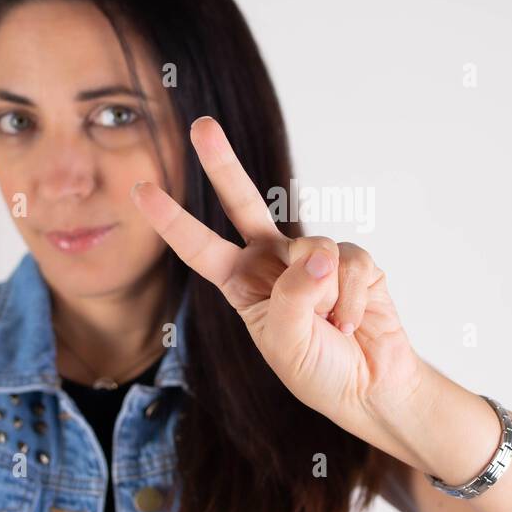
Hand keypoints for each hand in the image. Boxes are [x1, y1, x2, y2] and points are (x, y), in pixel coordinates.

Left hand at [129, 115, 427, 446]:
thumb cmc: (318, 371)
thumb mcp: (287, 344)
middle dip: (222, 163)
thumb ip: (294, 297)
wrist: (370, 385)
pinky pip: (350, 265)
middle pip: (243, 202)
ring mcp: (312, 256)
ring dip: (327, 296)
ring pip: (313, 248)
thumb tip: (318, 254)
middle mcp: (273, 261)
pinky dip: (354, 301)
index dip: (172, 220)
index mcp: (241, 283)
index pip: (200, 247)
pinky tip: (354, 323)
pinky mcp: (351, 258)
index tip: (140, 190)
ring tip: (333, 327)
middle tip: (201, 126)